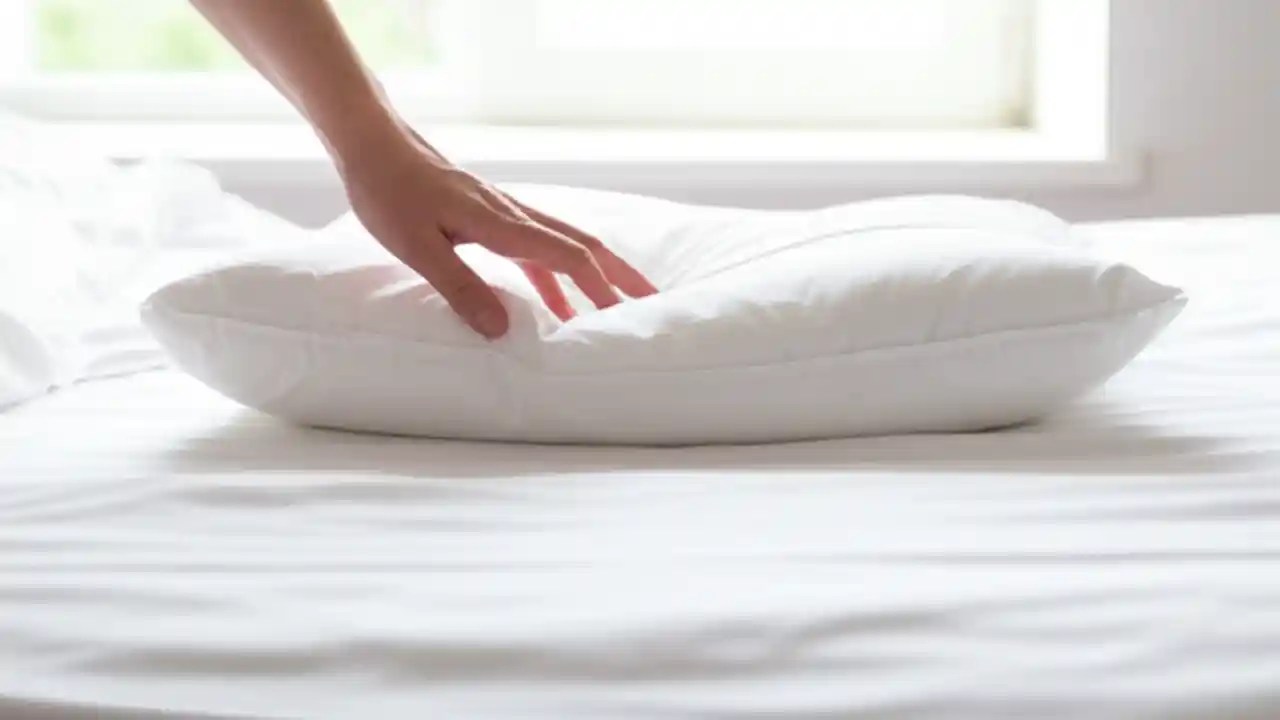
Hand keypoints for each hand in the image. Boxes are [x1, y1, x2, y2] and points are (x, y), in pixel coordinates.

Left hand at [335, 123, 656, 338]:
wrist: (374, 144)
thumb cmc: (388, 193)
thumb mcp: (416, 247)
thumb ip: (460, 287)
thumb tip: (502, 331)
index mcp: (502, 224)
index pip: (570, 257)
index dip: (601, 288)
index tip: (625, 317)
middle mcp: (514, 216)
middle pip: (585, 245)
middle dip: (621, 275)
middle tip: (652, 303)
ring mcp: (506, 214)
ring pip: (566, 244)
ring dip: (595, 275)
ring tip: (613, 309)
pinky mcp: (492, 217)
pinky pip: (538, 249)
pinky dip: (558, 276)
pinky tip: (556, 302)